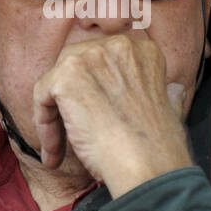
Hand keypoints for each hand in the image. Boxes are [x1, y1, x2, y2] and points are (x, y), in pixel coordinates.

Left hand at [31, 35, 193, 197]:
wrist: (148, 164)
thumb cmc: (156, 148)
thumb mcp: (169, 108)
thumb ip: (161, 92)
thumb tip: (169, 90)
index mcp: (144, 50)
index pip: (102, 62)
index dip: (94, 92)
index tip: (95, 122)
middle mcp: (118, 45)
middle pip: (75, 65)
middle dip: (69, 99)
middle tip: (70, 133)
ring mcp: (91, 56)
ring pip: (56, 82)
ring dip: (54, 117)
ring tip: (59, 149)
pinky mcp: (67, 76)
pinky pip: (42, 96)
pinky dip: (44, 125)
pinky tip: (54, 153)